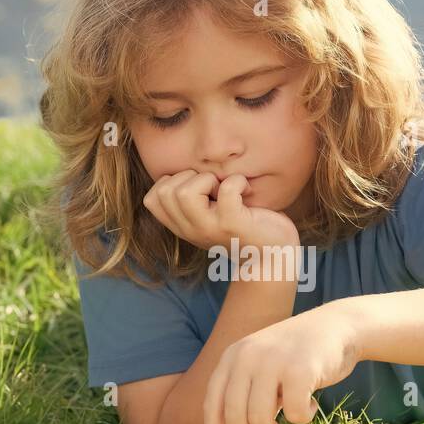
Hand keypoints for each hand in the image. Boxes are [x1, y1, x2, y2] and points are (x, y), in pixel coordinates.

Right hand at [142, 169, 298, 250]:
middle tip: (213, 188)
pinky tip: (246, 190)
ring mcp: (210, 229)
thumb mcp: (209, 216)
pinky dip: (238, 181)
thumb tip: (186, 167)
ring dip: (208, 179)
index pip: (151, 199)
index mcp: (182, 226)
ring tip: (225, 189)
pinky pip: (226, 189)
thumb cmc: (243, 228)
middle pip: (165, 192)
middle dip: (190, 177)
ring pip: (185, 192)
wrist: (271, 257)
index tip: (196, 188)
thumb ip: (192, 200)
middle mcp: (191, 230)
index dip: (171, 182)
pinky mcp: (233, 225)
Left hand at [203, 303, 361, 423]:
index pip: (212, 403)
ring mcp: (272, 360)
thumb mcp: (267, 375)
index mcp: (232, 356)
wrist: (339, 326)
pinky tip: (310, 407)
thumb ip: (252, 405)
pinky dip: (302, 419)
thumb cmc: (301, 357)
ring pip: (260, 419)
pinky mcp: (299, 368)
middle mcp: (247, 356)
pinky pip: (293, 413)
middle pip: (234, 416)